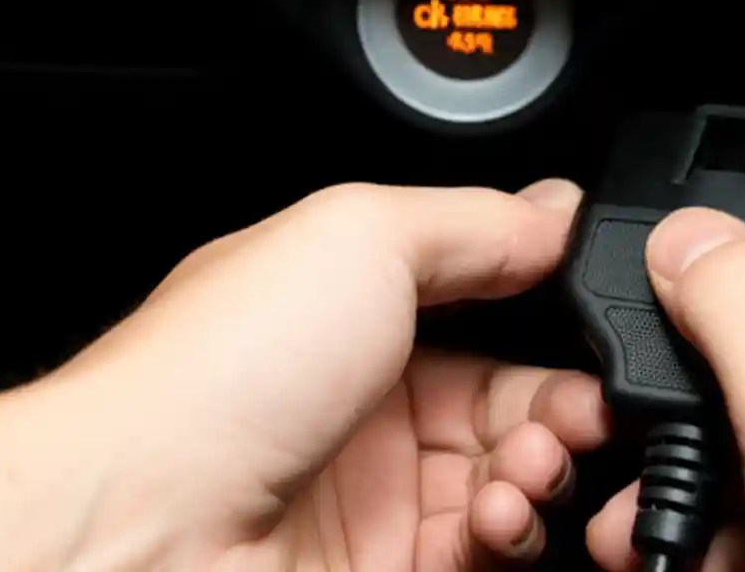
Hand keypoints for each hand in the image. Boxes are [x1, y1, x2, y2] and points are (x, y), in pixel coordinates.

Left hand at [0, 180, 609, 570]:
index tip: (598, 321)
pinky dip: (514, 531)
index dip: (551, 313)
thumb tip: (555, 209)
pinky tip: (501, 511)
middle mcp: (367, 394)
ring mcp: (375, 487)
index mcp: (355, 302)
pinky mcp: (386, 564)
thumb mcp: (360, 235)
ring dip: (544, 467)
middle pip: (511, 394)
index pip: (488, 302)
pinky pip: (486, 548)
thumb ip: (476, 221)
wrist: (145, 522)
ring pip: (509, 475)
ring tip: (531, 463)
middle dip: (566, 400)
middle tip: (587, 407)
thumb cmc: (219, 370)